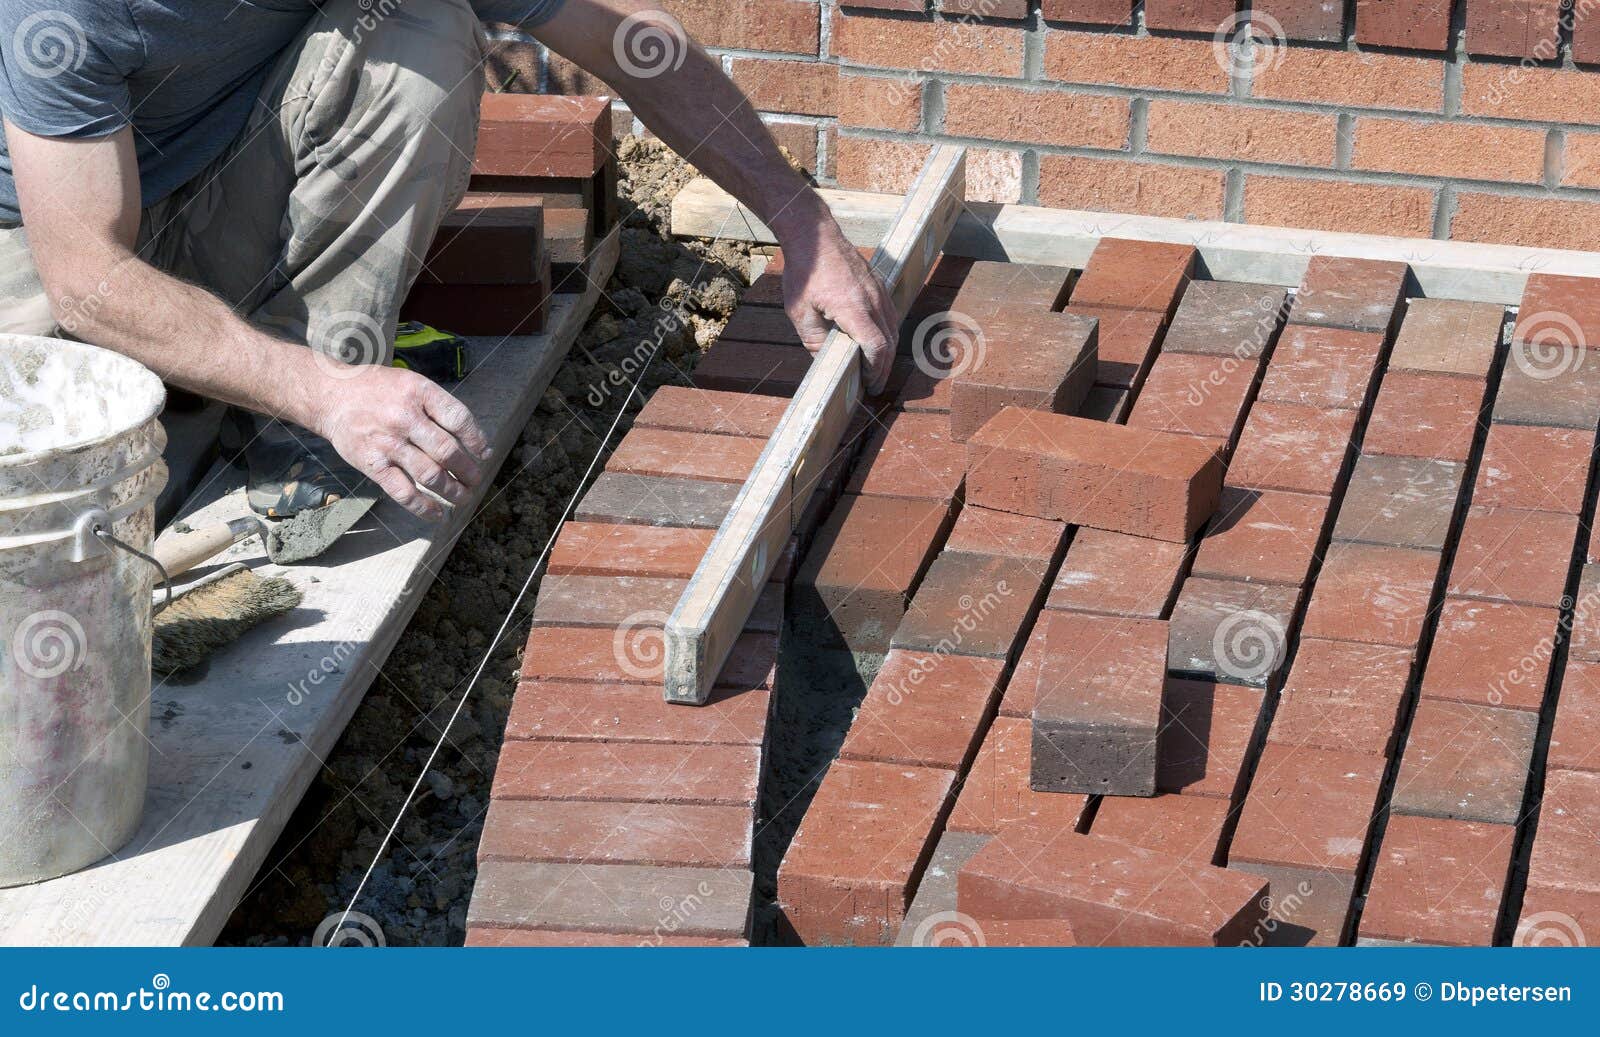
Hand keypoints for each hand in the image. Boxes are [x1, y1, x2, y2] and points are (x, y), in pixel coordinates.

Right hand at [310, 365, 490, 520]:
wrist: (330, 395)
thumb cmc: (377, 390)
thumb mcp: (410, 383)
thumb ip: (437, 406)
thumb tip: (472, 440)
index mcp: (418, 392)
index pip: (459, 419)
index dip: (476, 440)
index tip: (484, 454)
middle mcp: (404, 417)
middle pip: (448, 451)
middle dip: (469, 471)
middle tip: (476, 480)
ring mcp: (388, 443)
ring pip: (431, 475)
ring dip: (453, 491)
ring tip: (464, 497)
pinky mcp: (372, 464)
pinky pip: (403, 492)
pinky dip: (424, 507)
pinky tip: (437, 514)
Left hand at [774, 200, 899, 394]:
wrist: (814, 235)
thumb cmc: (804, 272)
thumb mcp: (799, 312)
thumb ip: (813, 340)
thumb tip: (824, 361)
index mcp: (852, 307)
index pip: (876, 345)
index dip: (875, 369)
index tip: (868, 383)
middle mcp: (872, 299)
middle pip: (889, 342)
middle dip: (883, 368)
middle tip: (874, 386)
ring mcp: (879, 290)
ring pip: (893, 328)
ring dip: (887, 352)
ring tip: (876, 370)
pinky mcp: (879, 285)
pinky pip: (889, 315)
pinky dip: (886, 334)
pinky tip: (875, 344)